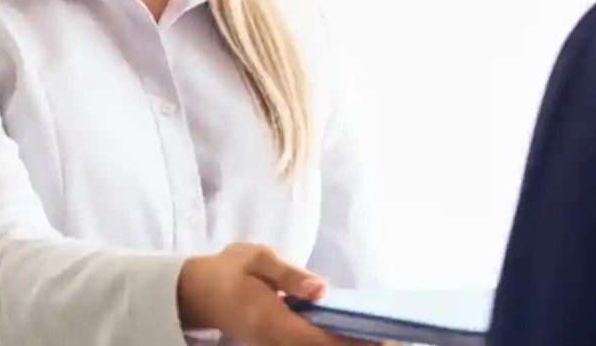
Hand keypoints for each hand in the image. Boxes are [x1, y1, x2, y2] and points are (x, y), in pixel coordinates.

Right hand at [177, 242, 379, 345]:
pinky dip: (334, 342)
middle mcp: (275, 341)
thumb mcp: (257, 259)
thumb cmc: (230, 270)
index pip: (320, 338)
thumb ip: (289, 275)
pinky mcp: (277, 344)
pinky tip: (356, 335)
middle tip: (396, 342)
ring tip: (385, 340)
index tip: (383, 338)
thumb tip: (321, 289)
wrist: (199, 291)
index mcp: (271, 320)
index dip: (353, 341)